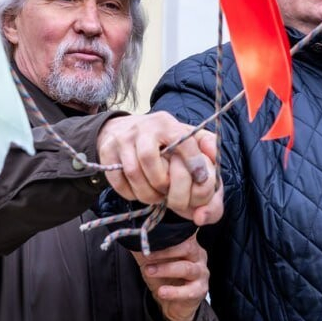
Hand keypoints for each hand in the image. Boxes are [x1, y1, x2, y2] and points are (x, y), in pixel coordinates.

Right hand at [96, 112, 223, 224]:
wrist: (122, 128)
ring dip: (146, 192)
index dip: (192, 162)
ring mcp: (122, 140)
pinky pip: (117, 180)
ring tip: (156, 197)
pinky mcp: (106, 153)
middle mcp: (142, 128)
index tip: (200, 178)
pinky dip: (130, 193)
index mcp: (166, 122)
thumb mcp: (184, 133)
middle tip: (168, 193)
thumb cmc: (161, 137)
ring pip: (132, 172)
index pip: (180, 141)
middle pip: (148, 159)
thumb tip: (215, 151)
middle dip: (161, 183)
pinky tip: (139, 193)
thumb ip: (205, 142)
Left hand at [134, 234, 209, 320]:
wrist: (173, 304)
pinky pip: (188, 291)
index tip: (152, 232)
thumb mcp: (152, 261)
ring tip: (150, 272)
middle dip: (165, 251)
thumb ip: (143, 248)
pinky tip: (162, 292)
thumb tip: (128, 235)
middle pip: (187, 247)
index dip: (170, 231)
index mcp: (189, 243)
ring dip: (166, 269)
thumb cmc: (165, 277)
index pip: (183, 232)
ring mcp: (201, 273)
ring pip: (186, 268)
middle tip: (147, 255)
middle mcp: (198, 255)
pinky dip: (174, 292)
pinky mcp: (200, 290)